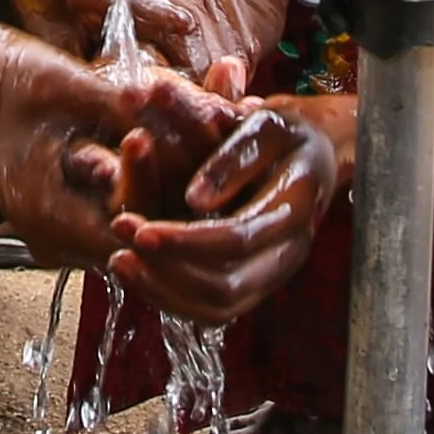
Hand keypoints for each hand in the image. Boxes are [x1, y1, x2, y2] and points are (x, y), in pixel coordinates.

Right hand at [0, 17, 226, 272]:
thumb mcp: (56, 83)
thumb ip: (121, 101)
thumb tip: (195, 107)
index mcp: (50, 215)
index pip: (141, 223)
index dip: (184, 177)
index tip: (213, 124)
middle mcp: (61, 230)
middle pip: (151, 217)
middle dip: (194, 162)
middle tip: (237, 111)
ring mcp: (69, 213)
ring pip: (144, 200)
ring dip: (181, 154)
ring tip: (224, 101)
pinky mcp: (76, 192)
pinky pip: (129, 181)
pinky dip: (158, 149)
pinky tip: (189, 102)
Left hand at [108, 95, 346, 323]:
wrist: (314, 154)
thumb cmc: (285, 132)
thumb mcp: (265, 124)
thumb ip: (233, 157)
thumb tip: (193, 199)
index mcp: (293, 210)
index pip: (238, 239)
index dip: (186, 240)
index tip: (139, 229)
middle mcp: (288, 253)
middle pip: (227, 286)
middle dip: (168, 270)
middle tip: (121, 241)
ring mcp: (272, 275)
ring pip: (217, 308)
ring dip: (164, 291)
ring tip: (119, 260)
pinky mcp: (254, 283)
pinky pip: (212, 309)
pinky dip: (171, 296)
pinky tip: (136, 270)